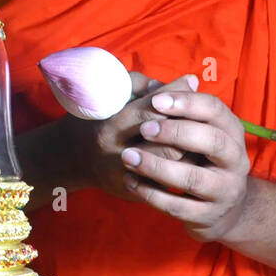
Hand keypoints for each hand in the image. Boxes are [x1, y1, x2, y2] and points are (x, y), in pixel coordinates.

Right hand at [60, 71, 196, 201]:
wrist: (70, 158)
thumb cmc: (93, 119)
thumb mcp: (108, 96)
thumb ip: (141, 85)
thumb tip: (184, 84)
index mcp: (109, 129)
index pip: (150, 112)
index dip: (175, 96)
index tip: (192, 81)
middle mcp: (117, 157)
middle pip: (167, 145)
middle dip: (189, 128)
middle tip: (205, 113)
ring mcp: (127, 180)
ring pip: (171, 167)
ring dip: (192, 151)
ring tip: (204, 133)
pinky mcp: (135, 194)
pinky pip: (168, 183)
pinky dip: (183, 168)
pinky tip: (194, 154)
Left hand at [120, 88, 251, 241]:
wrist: (220, 209)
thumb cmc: (201, 159)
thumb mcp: (197, 131)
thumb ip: (184, 108)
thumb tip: (184, 79)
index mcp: (231, 131)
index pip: (215, 110)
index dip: (187, 103)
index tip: (157, 100)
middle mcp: (236, 159)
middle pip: (211, 140)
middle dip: (175, 132)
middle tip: (144, 129)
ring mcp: (225, 190)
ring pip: (192, 178)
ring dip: (157, 167)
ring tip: (128, 156)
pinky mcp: (208, 216)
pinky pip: (177, 206)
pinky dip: (151, 194)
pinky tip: (131, 181)